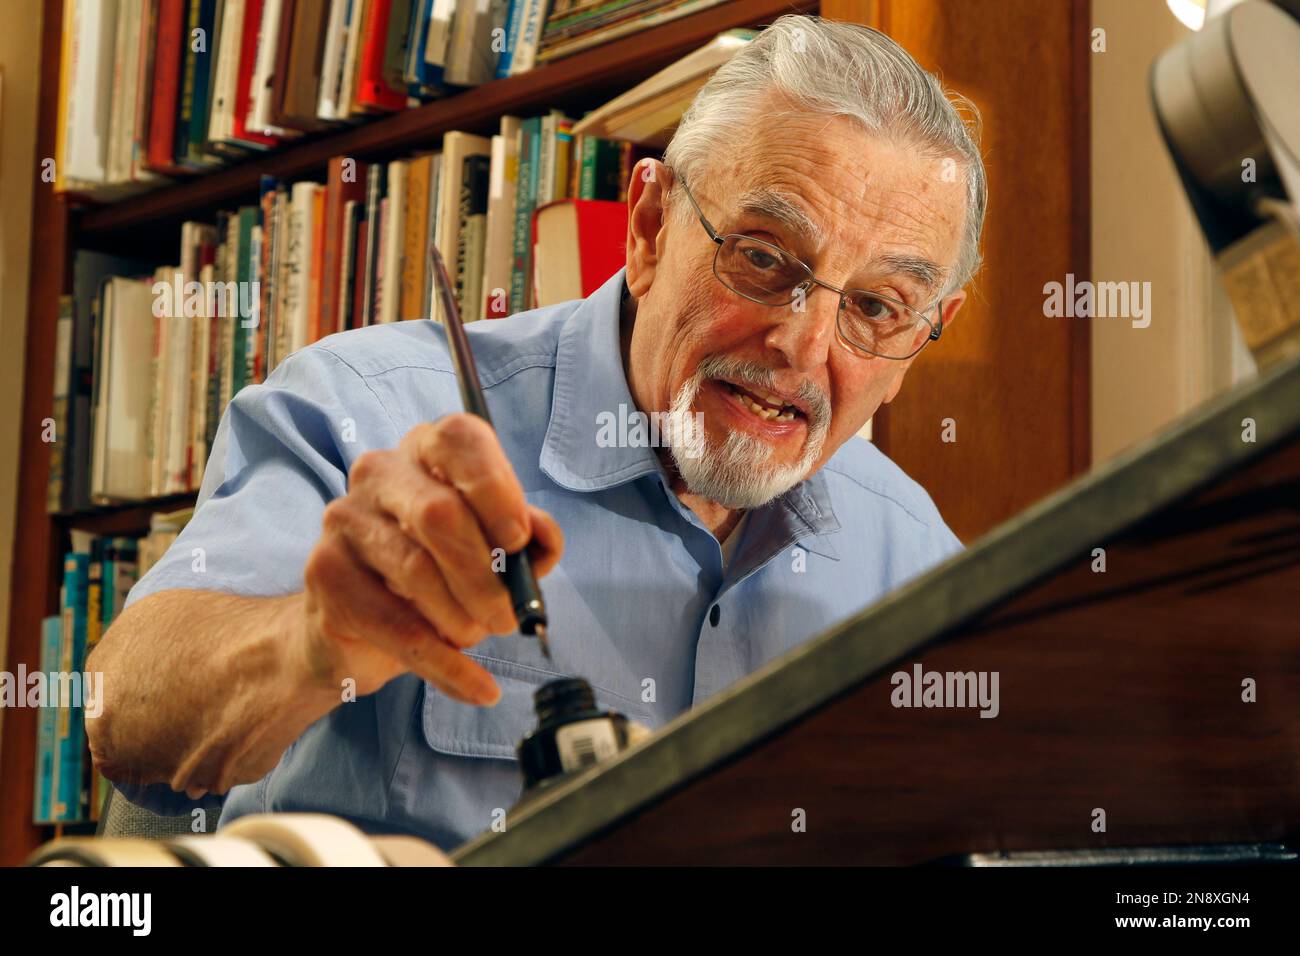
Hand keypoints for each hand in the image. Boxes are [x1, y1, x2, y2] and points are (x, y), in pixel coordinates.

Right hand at [295, 414, 562, 704]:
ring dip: (462, 619)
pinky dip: (447, 665)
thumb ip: (526, 540)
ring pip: (416, 572)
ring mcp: (345, 519)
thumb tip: (543, 538)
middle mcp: (380, 473)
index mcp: (427, 450)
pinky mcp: (325, 572)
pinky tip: (477, 686)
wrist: (355, 626)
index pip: (459, 440)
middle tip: (506, 615)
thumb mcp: (491, 552)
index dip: (495, 489)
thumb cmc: (434, 575)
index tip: (518, 541)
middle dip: (485, 576)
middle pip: (439, 514)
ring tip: (476, 634)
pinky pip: (397, 627)